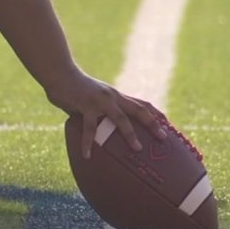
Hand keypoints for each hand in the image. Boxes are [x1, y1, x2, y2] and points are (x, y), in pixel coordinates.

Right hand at [43, 69, 167, 158]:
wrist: (60, 73)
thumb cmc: (75, 89)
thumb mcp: (93, 99)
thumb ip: (100, 112)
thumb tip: (103, 131)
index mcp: (117, 96)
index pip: (142, 104)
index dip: (157, 115)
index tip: (169, 127)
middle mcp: (113, 97)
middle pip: (139, 110)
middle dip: (153, 124)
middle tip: (163, 138)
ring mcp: (101, 100)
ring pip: (120, 119)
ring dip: (130, 134)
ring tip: (137, 149)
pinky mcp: (86, 105)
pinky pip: (90, 127)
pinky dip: (88, 142)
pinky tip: (87, 155)